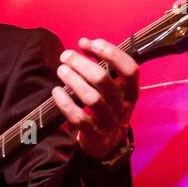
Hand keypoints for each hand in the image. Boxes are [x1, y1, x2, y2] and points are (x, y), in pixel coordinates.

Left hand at [52, 37, 138, 159]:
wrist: (106, 143)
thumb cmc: (106, 106)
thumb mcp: (111, 87)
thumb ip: (100, 64)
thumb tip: (84, 42)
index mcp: (131, 92)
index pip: (129, 69)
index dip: (112, 53)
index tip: (91, 43)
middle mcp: (122, 106)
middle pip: (104, 81)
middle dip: (82, 64)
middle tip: (66, 56)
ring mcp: (109, 122)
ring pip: (92, 99)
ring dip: (74, 81)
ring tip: (61, 70)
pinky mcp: (94, 135)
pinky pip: (79, 118)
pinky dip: (66, 103)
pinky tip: (56, 91)